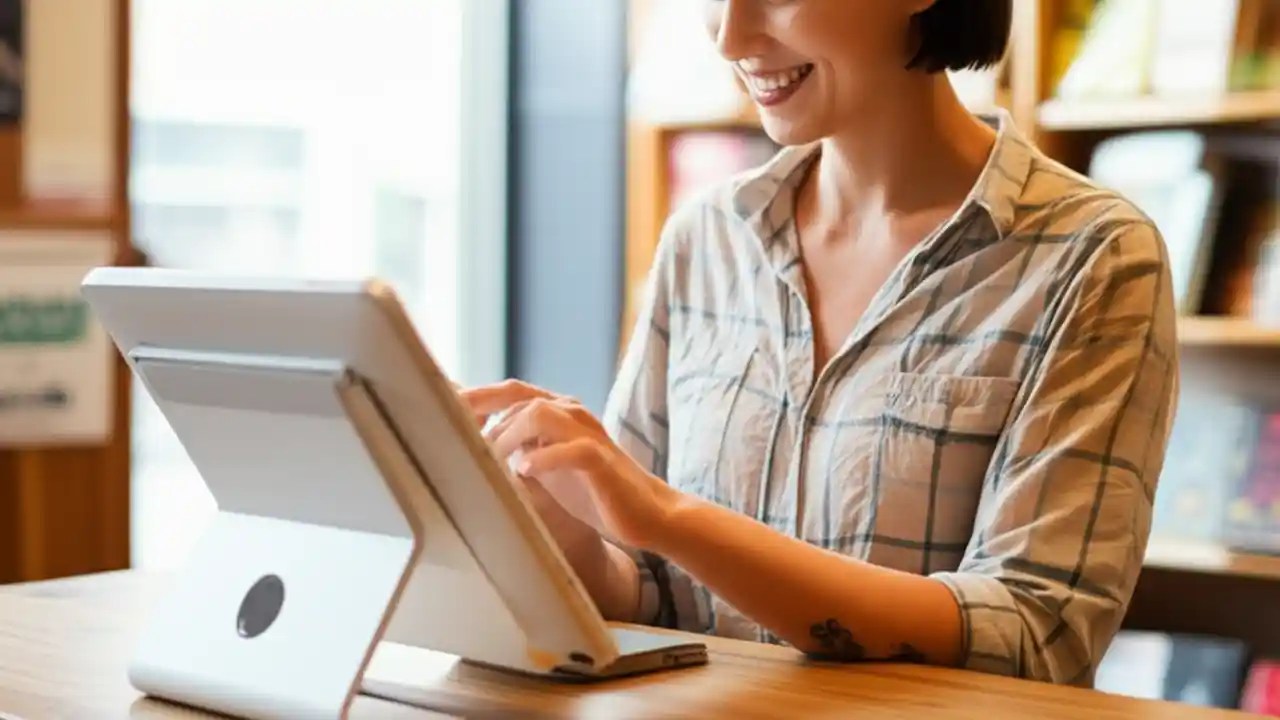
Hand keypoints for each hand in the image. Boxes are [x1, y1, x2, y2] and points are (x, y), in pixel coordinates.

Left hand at [460, 380, 678, 550]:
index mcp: (558, 412)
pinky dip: (544, 458)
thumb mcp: (546, 469)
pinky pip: (571, 449)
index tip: (439, 409)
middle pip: (518, 395)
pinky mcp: (602, 460)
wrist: (648, 513)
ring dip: (508, 436)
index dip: (474, 396)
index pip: (510, 391)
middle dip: (481, 413)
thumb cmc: (593, 493)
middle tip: (453, 436)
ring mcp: (588, 433)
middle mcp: (571, 413)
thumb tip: (470, 454)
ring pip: (540, 413)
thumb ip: (516, 455)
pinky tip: (525, 472)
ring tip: (491, 462)